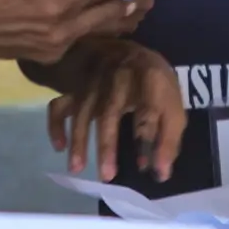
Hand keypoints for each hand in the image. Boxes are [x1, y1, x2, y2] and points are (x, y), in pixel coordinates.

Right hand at [48, 39, 186, 181]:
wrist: (130, 52)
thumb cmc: (154, 85)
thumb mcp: (173, 105)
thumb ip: (169, 138)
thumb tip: (161, 173)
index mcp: (149, 80)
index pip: (147, 110)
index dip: (147, 140)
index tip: (146, 168)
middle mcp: (118, 78)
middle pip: (110, 111)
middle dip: (107, 144)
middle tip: (107, 175)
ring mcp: (93, 81)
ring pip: (82, 110)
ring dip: (79, 139)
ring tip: (76, 168)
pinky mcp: (76, 87)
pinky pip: (60, 105)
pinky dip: (56, 125)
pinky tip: (60, 146)